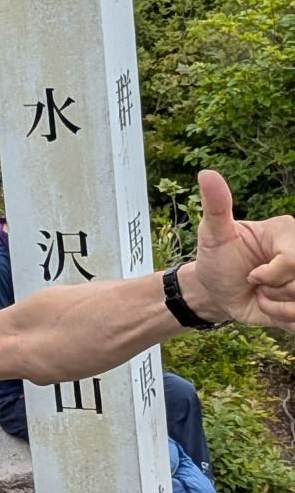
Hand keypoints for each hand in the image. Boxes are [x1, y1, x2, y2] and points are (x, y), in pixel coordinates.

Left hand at [185, 171, 294, 329]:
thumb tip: (207, 174)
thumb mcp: (212, 233)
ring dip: (276, 305)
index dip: (271, 274)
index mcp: (286, 231)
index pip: (294, 258)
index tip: (252, 274)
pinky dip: (283, 318)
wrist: (214, 290)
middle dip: (273, 290)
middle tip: (255, 282)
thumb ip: (216, 206)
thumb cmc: (216, 257)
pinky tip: (269, 306)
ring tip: (261, 293)